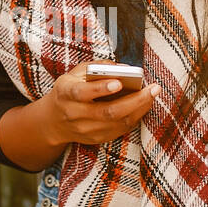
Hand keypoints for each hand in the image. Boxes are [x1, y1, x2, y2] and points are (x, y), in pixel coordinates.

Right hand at [43, 62, 161, 145]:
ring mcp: (85, 130)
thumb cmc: (68, 91)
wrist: (54, 121)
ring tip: (152, 94)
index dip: (100, 88)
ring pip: (118, 122)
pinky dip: (134, 117)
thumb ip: (97, 67)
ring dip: (139, 108)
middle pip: (108, 111)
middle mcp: (74, 114)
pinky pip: (120, 129)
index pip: (82, 92)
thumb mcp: (75, 74)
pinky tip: (143, 105)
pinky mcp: (96, 138)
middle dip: (134, 100)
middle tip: (153, 88)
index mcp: (66, 94)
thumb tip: (124, 68)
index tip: (119, 82)